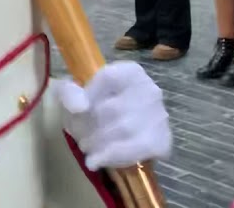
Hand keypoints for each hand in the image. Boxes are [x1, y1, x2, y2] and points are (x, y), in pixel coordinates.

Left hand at [54, 62, 170, 170]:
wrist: (111, 129)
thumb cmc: (92, 105)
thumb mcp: (74, 93)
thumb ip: (70, 93)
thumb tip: (80, 107)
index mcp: (130, 72)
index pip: (108, 77)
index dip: (89, 95)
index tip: (77, 110)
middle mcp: (150, 90)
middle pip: (113, 108)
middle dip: (89, 126)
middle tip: (80, 136)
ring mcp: (160, 116)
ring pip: (124, 130)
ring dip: (98, 143)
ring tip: (86, 147)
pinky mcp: (163, 140)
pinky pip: (137, 149)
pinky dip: (113, 157)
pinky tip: (96, 161)